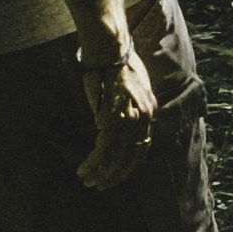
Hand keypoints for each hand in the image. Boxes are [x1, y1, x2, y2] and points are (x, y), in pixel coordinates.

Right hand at [74, 21, 163, 187]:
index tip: (113, 178)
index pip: (141, 150)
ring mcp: (131, 116)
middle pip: (130, 157)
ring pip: (115, 155)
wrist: (111, 46)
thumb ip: (121, 110)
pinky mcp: (115, 113)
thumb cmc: (113, 65)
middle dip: (112, 175)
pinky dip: (93, 160)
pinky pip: (104, 145)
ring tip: (84, 178)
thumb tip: (104, 127)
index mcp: (148, 112)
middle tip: (97, 186)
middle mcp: (145, 117)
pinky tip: (84, 167)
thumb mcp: (126, 90)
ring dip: (99, 170)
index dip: (126, 167)